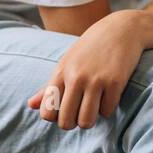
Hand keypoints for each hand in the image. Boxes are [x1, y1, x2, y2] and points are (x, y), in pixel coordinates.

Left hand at [28, 10, 145, 129]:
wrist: (121, 28)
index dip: (57, 117)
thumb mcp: (67, 62)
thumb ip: (49, 87)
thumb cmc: (91, 48)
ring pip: (86, 121)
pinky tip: (109, 96)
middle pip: (66, 122)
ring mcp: (96, 80)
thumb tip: (30, 106)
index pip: (48, 113)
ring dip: (90, 120)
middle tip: (81, 113)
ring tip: (94, 108)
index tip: (66, 110)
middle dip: (74, 123)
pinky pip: (107, 111)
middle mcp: (76, 77)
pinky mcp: (115, 82)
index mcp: (60, 73)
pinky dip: (108, 108)